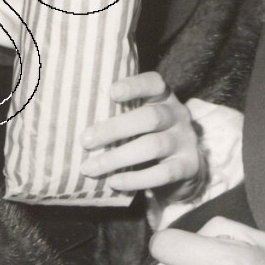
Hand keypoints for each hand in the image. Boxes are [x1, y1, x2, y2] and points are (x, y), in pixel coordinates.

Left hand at [79, 71, 205, 198]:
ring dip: (117, 157)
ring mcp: (185, 141)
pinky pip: (162, 174)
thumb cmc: (149, 138)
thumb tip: (76, 123)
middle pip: (150, 117)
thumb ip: (120, 116)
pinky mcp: (189, 166)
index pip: (154, 83)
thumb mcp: (140, 121)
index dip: (134, 86)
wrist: (184, 169)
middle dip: (114, 129)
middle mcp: (178, 115)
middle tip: (85, 141)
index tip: (111, 92)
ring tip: (90, 168)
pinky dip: (135, 179)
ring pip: (153, 146)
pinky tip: (114, 182)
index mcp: (163, 98)